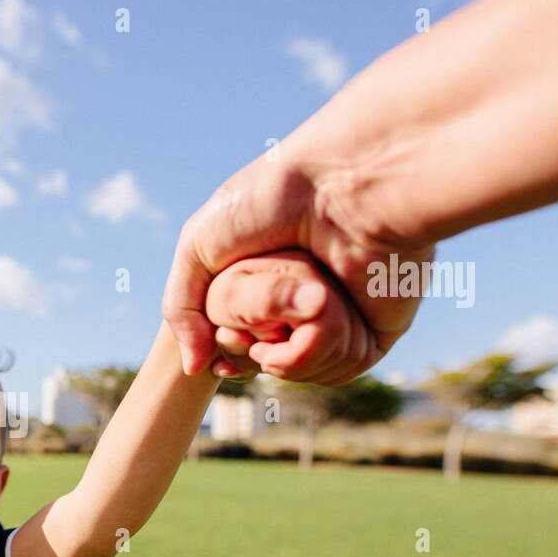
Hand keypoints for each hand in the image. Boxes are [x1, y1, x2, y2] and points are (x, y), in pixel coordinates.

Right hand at [161, 154, 434, 385]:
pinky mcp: (375, 334)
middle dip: (250, 348)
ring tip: (298, 295)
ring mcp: (340, 322)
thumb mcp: (198, 245)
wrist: (345, 183)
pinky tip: (320, 308)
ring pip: (301, 372)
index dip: (222, 351)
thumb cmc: (272, 198)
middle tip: (255, 317)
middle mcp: (303, 307)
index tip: (218, 341)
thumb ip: (182, 309)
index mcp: (268, 285)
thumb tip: (195, 367)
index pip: (236, 343)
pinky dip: (319, 350)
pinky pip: (339, 371)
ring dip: (287, 348)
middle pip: (263, 362)